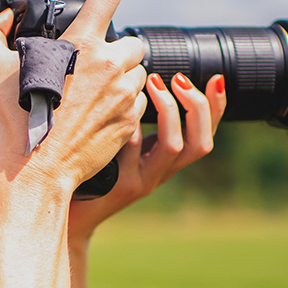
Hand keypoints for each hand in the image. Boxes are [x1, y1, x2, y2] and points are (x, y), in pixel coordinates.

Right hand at [0, 0, 147, 194]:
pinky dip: (123, 105)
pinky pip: (137, 103)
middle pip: (132, 42)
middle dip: (115, 51)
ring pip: (137, 74)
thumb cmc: (13, 119)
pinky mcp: (129, 121)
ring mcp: (123, 95)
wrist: (35, 171)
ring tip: (91, 94)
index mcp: (82, 44)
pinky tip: (96, 115)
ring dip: (121, 79)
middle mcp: (110, 66)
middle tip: (90, 67)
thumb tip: (2, 17)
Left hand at [68, 71, 226, 243]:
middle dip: (197, 107)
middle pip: (200, 143)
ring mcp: (144, 181)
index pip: (205, 135)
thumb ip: (141, 123)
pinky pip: (133, 148)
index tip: (216, 79)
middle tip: (179, 78)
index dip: (217, 108)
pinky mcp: (122, 185)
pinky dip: (134, 122)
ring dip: (168, 110)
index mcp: (166, 162)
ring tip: (153, 83)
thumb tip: (149, 81)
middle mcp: (161, 173)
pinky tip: (123, 104)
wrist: (70, 209)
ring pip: (173, 146)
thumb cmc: (94, 170)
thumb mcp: (125, 147)